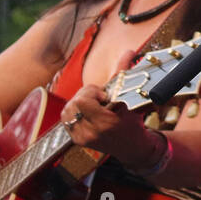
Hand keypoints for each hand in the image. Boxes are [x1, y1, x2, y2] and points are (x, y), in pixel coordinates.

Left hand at [59, 51, 163, 168]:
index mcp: (105, 123)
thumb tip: (129, 52)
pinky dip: (74, 112)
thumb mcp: (131, 99)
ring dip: (78, 104)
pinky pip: (66, 119)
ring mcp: (82, 138)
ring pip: (66, 111)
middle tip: (98, 99)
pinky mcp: (77, 140)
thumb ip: (124, 73)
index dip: (91, 93)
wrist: (133, 147)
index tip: (104, 95)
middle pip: (72, 104)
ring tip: (92, 105)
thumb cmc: (133, 122)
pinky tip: (86, 112)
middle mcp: (91, 132)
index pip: (82, 102)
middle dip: (85, 96)